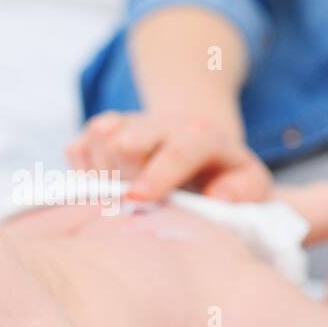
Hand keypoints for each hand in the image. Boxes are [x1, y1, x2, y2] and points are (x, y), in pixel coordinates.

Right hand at [66, 110, 272, 202]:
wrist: (196, 138)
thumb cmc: (224, 174)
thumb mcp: (250, 183)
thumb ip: (245, 190)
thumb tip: (217, 195)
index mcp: (201, 135)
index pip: (180, 148)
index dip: (158, 173)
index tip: (138, 198)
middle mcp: (161, 123)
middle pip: (125, 141)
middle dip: (122, 175)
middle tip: (131, 203)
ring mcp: (127, 124)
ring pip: (97, 143)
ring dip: (103, 177)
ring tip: (126, 194)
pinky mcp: (100, 132)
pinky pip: (76, 149)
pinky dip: (84, 172)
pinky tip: (107, 184)